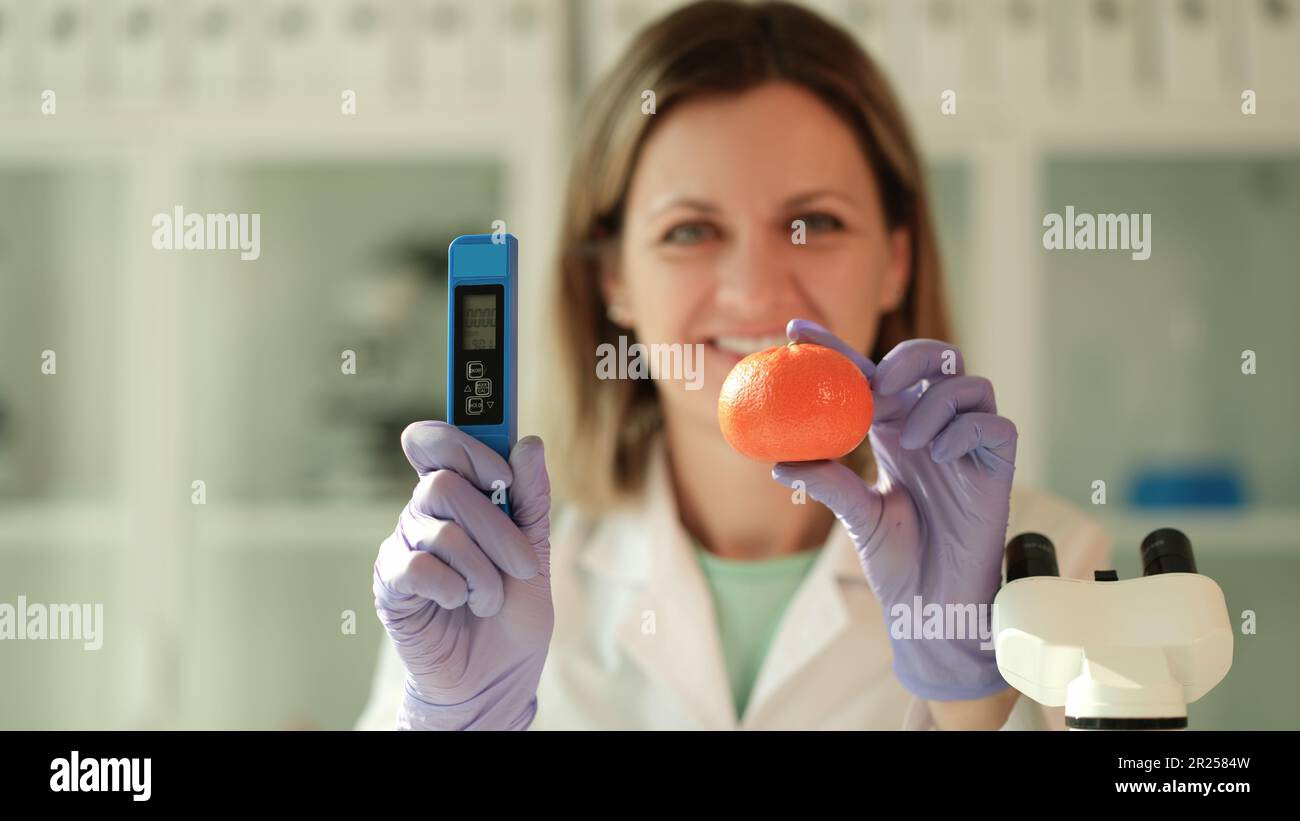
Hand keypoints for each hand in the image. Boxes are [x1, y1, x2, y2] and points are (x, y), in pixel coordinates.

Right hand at [373, 421, 553, 729]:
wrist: (495, 678)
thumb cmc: (512, 616)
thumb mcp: (536, 553)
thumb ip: (529, 499)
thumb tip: (528, 443)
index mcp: (458, 498)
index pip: (439, 443)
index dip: (463, 441)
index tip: (499, 466)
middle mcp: (424, 513)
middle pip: (445, 484)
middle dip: (496, 527)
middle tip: (521, 565)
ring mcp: (404, 546)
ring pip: (442, 528)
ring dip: (483, 571)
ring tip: (489, 600)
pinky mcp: (391, 583)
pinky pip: (420, 566)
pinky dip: (453, 589)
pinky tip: (459, 606)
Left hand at [771, 319, 1015, 700]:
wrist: (935, 607)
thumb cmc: (899, 562)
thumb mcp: (856, 515)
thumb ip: (828, 483)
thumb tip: (779, 462)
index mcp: (894, 431)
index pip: (867, 375)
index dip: (835, 348)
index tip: (795, 331)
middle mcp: (932, 429)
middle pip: (933, 358)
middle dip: (907, 357)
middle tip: (879, 383)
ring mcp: (967, 446)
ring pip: (968, 383)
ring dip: (934, 400)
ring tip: (908, 439)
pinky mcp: (997, 467)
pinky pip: (994, 424)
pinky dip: (964, 430)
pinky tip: (939, 457)